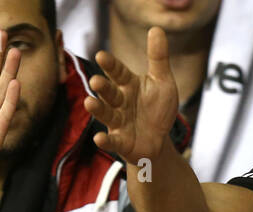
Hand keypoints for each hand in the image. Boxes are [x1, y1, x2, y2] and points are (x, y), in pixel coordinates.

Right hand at [86, 26, 179, 164]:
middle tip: (96, 81)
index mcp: (129, 85)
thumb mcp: (162, 82)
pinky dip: (105, 141)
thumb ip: (158, 58)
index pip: (118, 72)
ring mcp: (119, 122)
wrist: (159, 140)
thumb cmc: (157, 109)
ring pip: (106, 114)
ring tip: (89, 103)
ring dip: (98, 109)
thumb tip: (156, 28)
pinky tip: (99, 138)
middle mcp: (120, 102)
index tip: (101, 55)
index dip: (110, 65)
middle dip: (103, 87)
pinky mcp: (121, 142)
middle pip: (109, 92)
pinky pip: (112, 141)